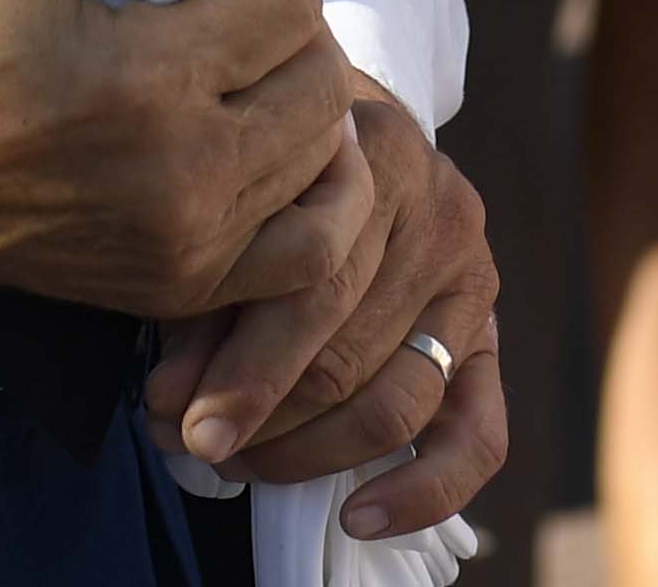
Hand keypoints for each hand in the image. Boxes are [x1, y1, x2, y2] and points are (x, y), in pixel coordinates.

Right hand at [0, 0, 360, 314]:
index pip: (292, 3)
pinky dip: (320, 197)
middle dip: (300, 25)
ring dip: (307, 99)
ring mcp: (188, 239)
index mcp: (150, 75)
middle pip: (322, 81)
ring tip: (259, 68)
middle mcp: (184, 168)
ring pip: (324, 157)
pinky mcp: (180, 284)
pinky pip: (310, 251)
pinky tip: (283, 149)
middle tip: (254, 4)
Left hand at [156, 95, 508, 533]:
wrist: (356, 139)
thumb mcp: (248, 210)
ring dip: (309, 453)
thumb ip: (213, 295)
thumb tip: (171, 405)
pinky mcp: (488, 344)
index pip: (315, 284)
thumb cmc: (286, 176)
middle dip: (261, 415)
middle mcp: (443, 215)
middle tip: (192, 444)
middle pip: (348, 351)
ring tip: (242, 463)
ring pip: (397, 402)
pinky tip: (358, 518)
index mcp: (382, 157)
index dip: (241, 364)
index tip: (169, 412)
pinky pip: (478, 438)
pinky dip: (420, 491)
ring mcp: (474, 282)